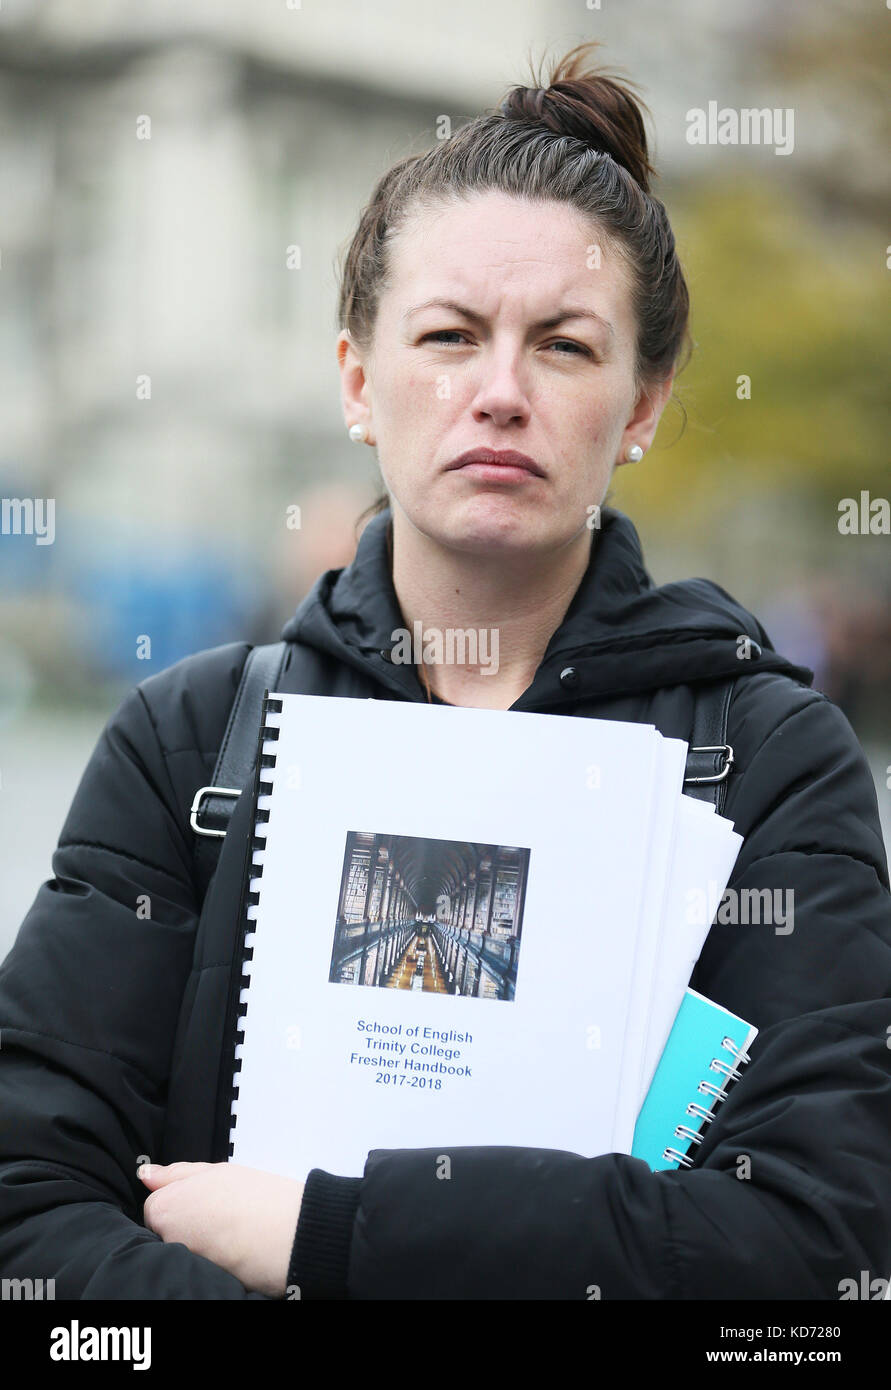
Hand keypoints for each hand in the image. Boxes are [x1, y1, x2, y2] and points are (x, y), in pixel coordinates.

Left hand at [139, 1161, 303, 1297]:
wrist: (290, 1235)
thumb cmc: (257, 1199)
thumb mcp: (215, 1171)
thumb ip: (176, 1173)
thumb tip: (145, 1174)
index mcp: (164, 1209)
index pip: (156, 1208)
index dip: (182, 1202)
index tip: (205, 1201)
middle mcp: (166, 1240)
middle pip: (166, 1231)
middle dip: (187, 1225)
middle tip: (220, 1216)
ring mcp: (181, 1264)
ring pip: (182, 1250)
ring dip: (200, 1243)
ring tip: (231, 1233)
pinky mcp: (198, 1282)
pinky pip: (197, 1268)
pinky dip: (212, 1261)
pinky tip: (234, 1252)